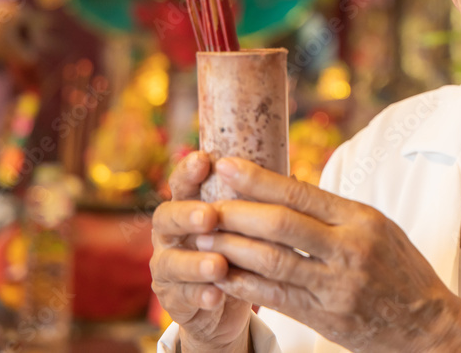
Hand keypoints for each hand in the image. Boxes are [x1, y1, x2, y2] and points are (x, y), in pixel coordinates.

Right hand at [150, 151, 251, 351]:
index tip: (204, 160)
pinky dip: (200, 295)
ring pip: (171, 261)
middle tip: (209, 216)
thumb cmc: (236, 250)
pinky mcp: (173, 298)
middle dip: (187, 215)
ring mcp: (167, 267)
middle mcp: (171, 234)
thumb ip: (254, 204)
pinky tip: (215, 296)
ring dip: (195, 263)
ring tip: (218, 264)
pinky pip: (182, 296)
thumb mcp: (243, 225)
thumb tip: (294, 181)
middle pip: (166, 218)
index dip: (189, 171)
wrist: (220, 301)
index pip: (182, 184)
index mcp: (188, 207)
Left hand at [198, 157, 460, 352]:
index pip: (301, 192)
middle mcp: (350, 249)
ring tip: (204, 235)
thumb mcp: (377, 228)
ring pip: (272, 262)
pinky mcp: (327, 318)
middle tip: (205, 201)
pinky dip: (243, 285)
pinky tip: (221, 274)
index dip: (258, 179)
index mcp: (361, 219)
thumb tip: (283, 187)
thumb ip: (333, 212)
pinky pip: (276, 297)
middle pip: (281, 224)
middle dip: (237, 211)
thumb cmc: (400, 268)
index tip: (226, 165)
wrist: (427, 323)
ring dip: (232, 247)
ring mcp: (338, 286)